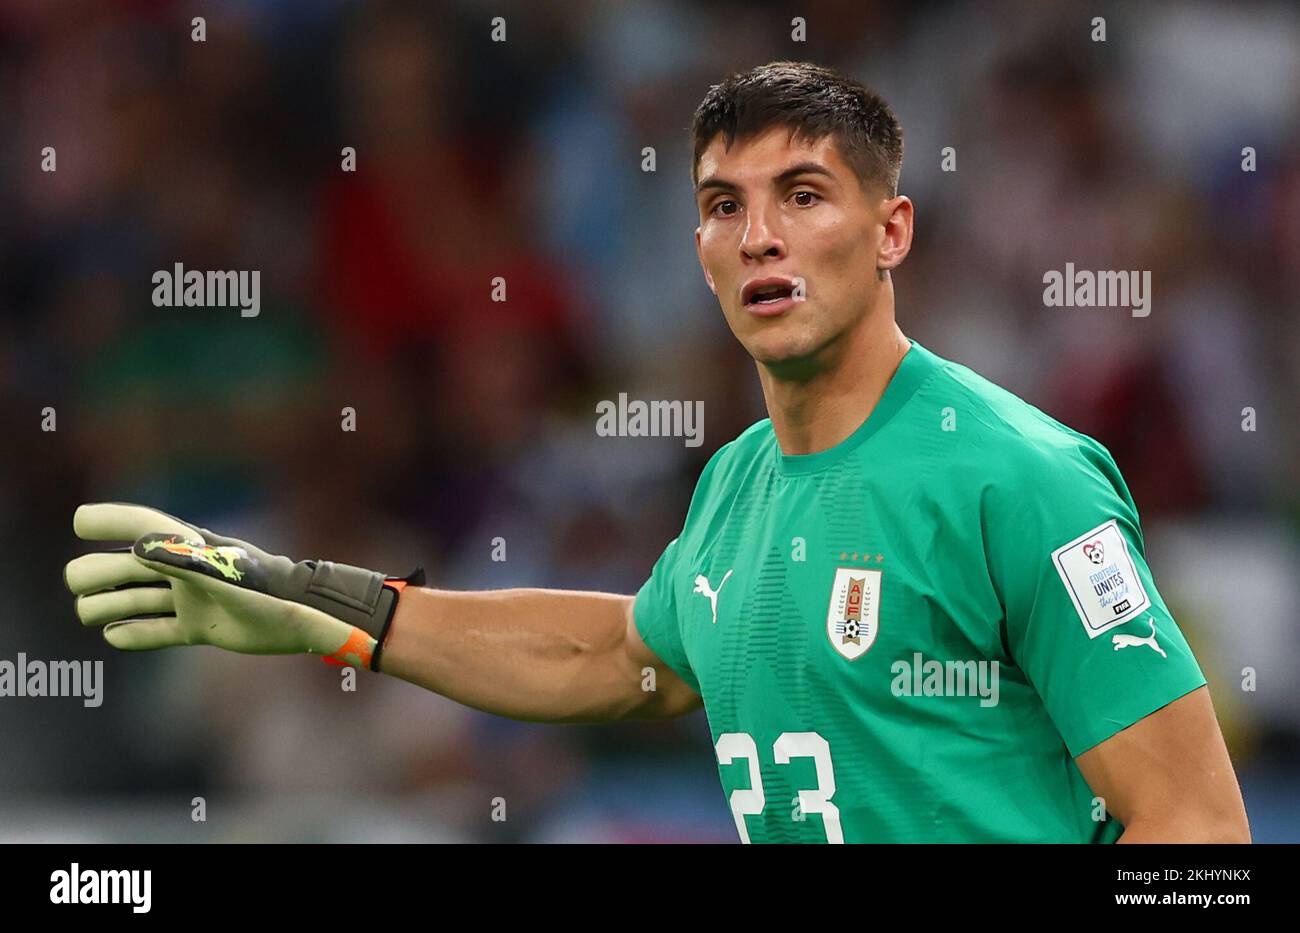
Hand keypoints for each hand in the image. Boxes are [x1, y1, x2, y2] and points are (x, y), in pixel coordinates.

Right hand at [65, 503, 420, 669]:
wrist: (304, 621)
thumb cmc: (270, 592)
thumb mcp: (225, 576)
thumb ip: (186, 560)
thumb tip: (139, 544)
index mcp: (192, 549)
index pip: (142, 525)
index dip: (110, 520)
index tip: (78, 519)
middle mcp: (186, 571)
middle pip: (123, 566)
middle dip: (97, 577)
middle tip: (85, 592)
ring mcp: (191, 599)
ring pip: (134, 599)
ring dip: (107, 607)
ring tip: (98, 616)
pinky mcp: (199, 628)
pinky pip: (156, 631)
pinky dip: (134, 635)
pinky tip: (116, 635)